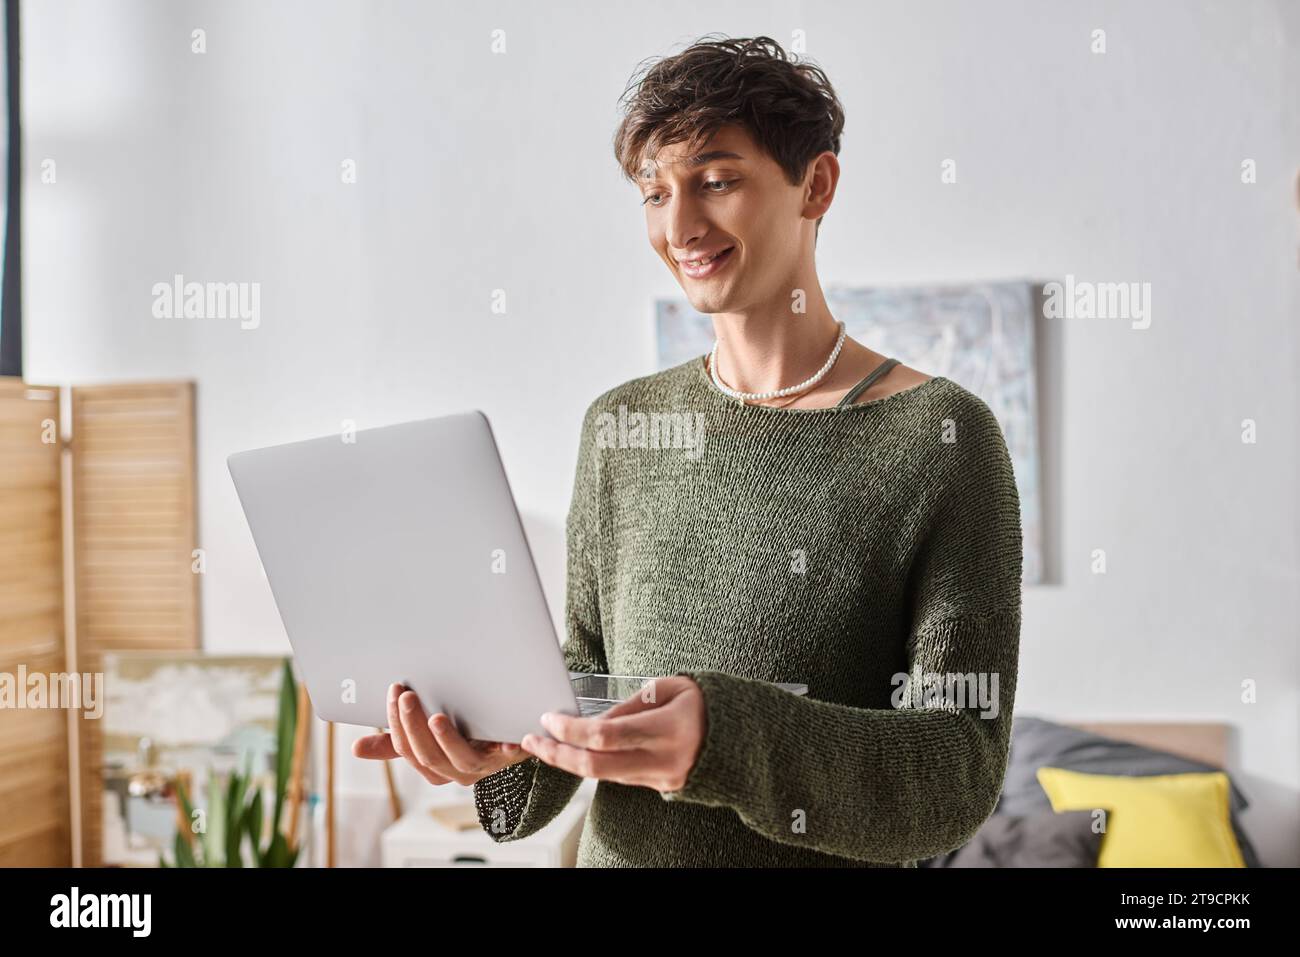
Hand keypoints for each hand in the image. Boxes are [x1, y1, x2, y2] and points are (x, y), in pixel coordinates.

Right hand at [351, 683, 531, 786]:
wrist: (513, 737)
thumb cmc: (465, 734)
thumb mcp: (428, 737)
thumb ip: (397, 742)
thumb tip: (356, 748)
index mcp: (433, 766)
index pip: (406, 750)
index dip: (397, 724)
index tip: (395, 692)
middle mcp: (456, 771)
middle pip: (429, 756)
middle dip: (415, 726)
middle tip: (408, 696)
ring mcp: (484, 766)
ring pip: (461, 761)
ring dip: (447, 739)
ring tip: (437, 718)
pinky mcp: (510, 756)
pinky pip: (508, 755)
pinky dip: (506, 747)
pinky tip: (503, 738)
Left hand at [521, 675, 705, 792]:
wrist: (742, 740)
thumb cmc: (705, 703)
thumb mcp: (672, 688)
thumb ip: (631, 705)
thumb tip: (592, 721)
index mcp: (668, 728)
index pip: (606, 735)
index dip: (571, 729)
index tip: (549, 719)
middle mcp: (663, 759)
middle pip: (596, 766)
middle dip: (558, 754)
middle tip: (531, 741)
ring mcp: (662, 778)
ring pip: (604, 776)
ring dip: (570, 761)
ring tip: (545, 744)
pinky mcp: (661, 787)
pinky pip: (620, 778)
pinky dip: (595, 765)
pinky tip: (577, 752)